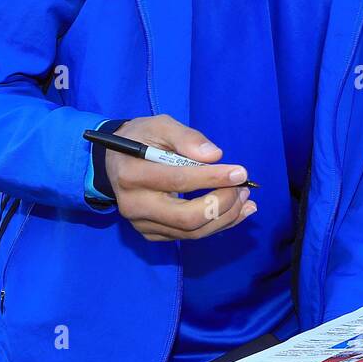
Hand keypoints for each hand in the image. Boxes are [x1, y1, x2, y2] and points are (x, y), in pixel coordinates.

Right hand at [105, 115, 255, 241]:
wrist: (117, 161)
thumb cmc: (142, 138)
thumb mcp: (160, 125)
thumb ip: (186, 137)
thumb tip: (214, 155)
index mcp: (132, 175)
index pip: (178, 181)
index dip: (212, 178)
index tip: (240, 172)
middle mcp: (134, 205)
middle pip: (185, 217)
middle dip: (222, 204)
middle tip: (243, 187)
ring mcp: (141, 224)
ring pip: (191, 232)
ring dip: (225, 217)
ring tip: (245, 197)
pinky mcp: (151, 233)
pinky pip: (189, 236)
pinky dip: (217, 225)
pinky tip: (236, 211)